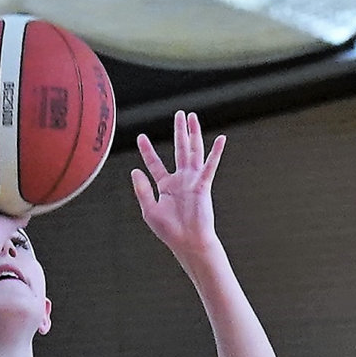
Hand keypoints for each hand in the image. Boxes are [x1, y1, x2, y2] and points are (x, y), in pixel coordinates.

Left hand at [132, 111, 224, 261]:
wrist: (188, 242)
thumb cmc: (170, 231)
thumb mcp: (149, 210)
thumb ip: (142, 189)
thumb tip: (135, 170)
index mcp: (166, 186)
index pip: (155, 163)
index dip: (147, 150)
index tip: (141, 137)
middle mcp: (181, 180)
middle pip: (179, 150)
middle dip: (179, 132)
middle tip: (179, 114)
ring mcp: (192, 181)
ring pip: (193, 152)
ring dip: (193, 134)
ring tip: (192, 118)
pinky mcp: (203, 185)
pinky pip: (210, 166)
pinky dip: (216, 153)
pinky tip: (220, 139)